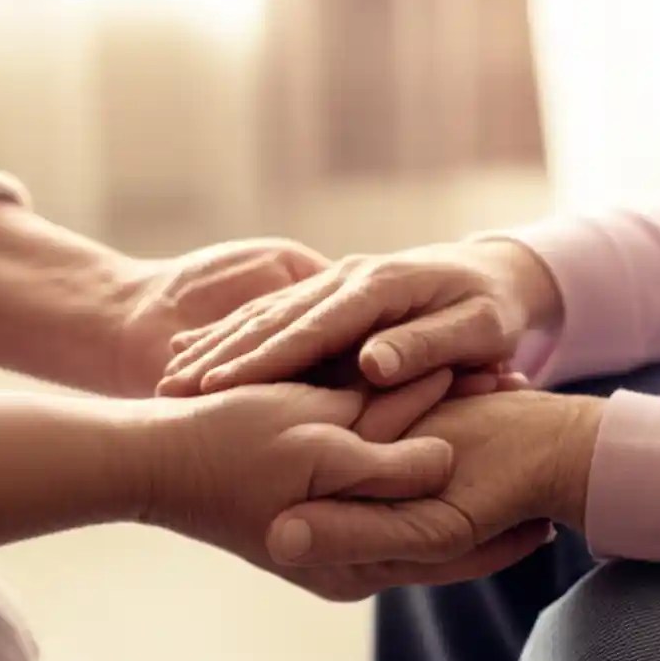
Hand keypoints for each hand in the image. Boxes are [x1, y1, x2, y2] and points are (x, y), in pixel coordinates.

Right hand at [129, 380, 552, 599]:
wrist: (154, 458)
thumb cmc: (230, 445)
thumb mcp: (319, 445)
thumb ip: (390, 462)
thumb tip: (450, 462)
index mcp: (353, 552)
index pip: (448, 548)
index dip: (500, 529)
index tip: (548, 511)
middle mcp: (345, 561)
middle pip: (435, 546)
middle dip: (485, 521)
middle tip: (543, 506)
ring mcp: (327, 545)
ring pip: (409, 529)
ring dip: (453, 505)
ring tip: (502, 484)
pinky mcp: (311, 524)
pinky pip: (377, 516)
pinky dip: (410, 495)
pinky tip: (432, 469)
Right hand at [156, 240, 559, 396]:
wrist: (492, 271)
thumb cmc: (492, 306)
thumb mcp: (477, 326)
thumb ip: (428, 344)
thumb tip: (372, 363)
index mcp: (378, 287)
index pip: (313, 326)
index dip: (267, 356)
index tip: (224, 386)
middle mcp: (345, 280)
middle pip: (274, 321)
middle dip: (223, 355)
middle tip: (173, 389)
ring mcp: (328, 284)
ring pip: (261, 318)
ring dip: (214, 349)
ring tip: (167, 381)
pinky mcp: (320, 295)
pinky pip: (265, 317)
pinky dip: (227, 338)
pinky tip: (190, 358)